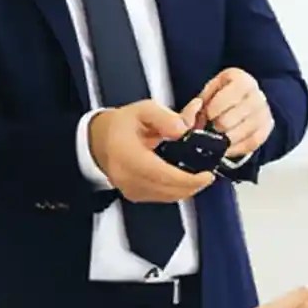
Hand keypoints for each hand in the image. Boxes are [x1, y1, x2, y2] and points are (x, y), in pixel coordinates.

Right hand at [88, 99, 214, 202]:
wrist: (98, 139)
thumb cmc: (120, 125)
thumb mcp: (143, 110)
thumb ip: (166, 117)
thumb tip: (184, 128)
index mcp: (128, 157)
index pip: (163, 175)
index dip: (188, 179)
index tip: (206, 175)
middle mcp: (128, 178)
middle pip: (169, 190)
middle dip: (193, 185)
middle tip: (208, 175)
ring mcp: (131, 190)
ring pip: (168, 197)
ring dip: (186, 188)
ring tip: (199, 175)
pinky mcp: (135, 195)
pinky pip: (161, 197)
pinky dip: (176, 190)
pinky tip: (184, 179)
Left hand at [196, 68, 273, 157]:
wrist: (241, 105)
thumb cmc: (221, 99)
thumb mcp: (208, 95)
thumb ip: (198, 104)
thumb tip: (194, 110)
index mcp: (242, 80)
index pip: (232, 92)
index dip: (217, 106)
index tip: (208, 114)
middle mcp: (257, 94)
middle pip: (236, 115)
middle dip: (219, 125)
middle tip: (212, 128)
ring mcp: (264, 112)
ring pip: (244, 131)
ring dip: (226, 139)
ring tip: (216, 140)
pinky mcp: (267, 128)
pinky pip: (253, 142)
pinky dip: (237, 148)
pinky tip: (226, 149)